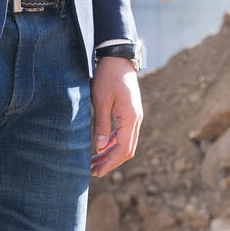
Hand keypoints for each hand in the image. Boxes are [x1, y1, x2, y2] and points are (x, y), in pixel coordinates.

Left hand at [90, 57, 142, 176]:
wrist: (118, 59)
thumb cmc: (108, 77)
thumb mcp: (101, 100)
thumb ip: (101, 125)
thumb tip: (99, 148)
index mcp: (130, 119)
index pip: (123, 149)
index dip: (110, 163)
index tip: (97, 172)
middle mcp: (136, 120)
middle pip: (126, 150)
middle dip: (110, 162)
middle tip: (93, 171)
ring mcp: (134, 117)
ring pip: (125, 142)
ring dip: (111, 154)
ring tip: (95, 162)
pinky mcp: (130, 113)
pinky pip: (124, 134)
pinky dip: (113, 143)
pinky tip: (102, 147)